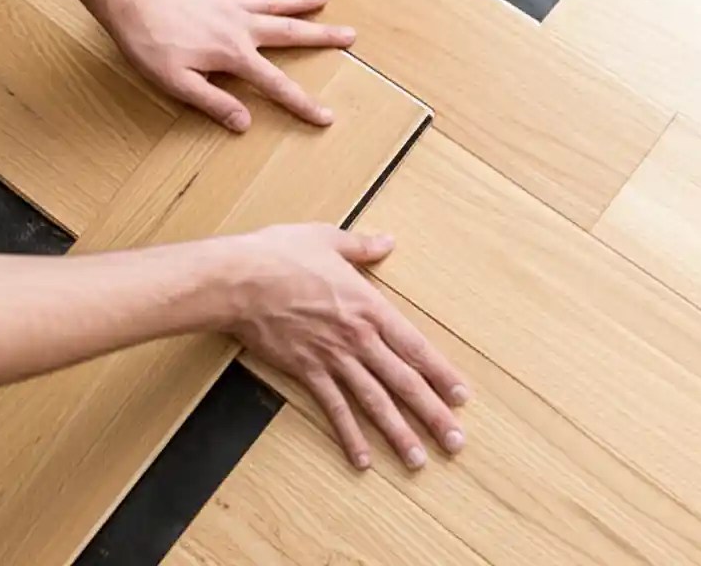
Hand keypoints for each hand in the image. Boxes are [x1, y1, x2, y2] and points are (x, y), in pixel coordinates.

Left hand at [103, 0, 355, 131]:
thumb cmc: (148, 42)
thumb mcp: (177, 83)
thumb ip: (214, 103)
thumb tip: (245, 122)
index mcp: (234, 55)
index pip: (277, 85)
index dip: (303, 103)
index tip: (326, 116)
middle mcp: (241, 27)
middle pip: (291, 32)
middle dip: (322, 36)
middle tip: (351, 35)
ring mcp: (230, 5)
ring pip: (275, 4)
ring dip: (302, 1)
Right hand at [222, 224, 469, 469]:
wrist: (239, 279)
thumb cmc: (280, 255)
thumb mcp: (328, 239)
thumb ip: (362, 247)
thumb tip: (387, 241)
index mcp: (370, 307)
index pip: (416, 347)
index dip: (441, 374)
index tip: (462, 397)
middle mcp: (358, 338)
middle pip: (404, 381)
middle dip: (433, 414)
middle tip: (455, 442)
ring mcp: (333, 358)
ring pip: (374, 402)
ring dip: (398, 433)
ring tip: (417, 460)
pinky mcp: (306, 371)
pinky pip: (333, 409)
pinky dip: (348, 435)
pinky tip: (361, 459)